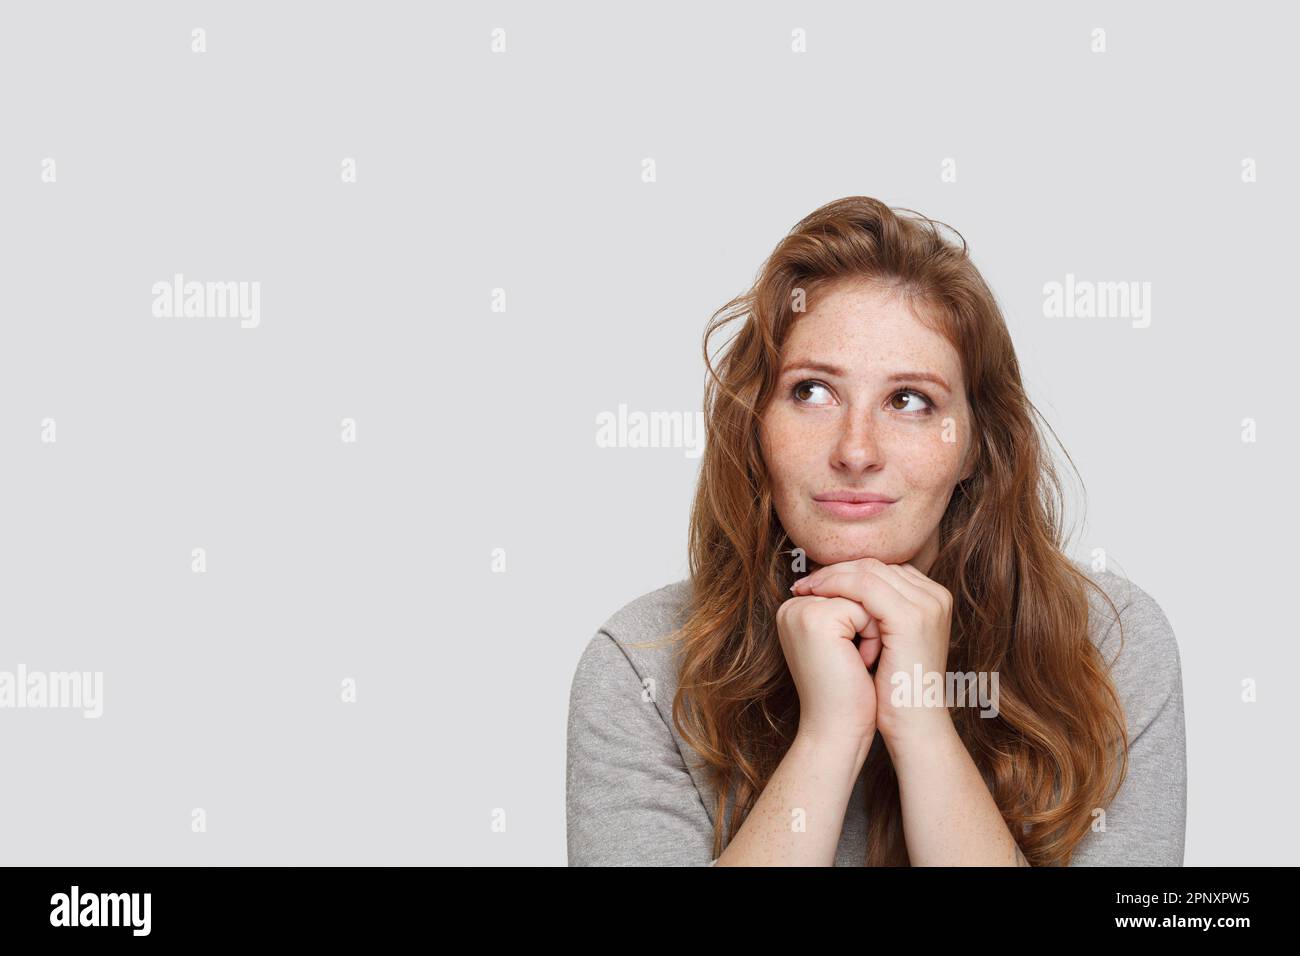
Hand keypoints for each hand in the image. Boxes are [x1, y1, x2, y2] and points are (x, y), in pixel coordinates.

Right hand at [776, 592, 878, 750]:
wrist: (839, 730)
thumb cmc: (849, 691)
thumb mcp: (846, 641)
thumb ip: (849, 608)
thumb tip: (875, 580)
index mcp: (796, 609)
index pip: (848, 585)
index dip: (866, 616)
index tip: (855, 653)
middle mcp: (793, 605)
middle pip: (856, 586)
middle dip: (870, 620)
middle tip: (861, 657)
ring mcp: (802, 610)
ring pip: (862, 595)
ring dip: (874, 627)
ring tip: (861, 659)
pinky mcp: (817, 619)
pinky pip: (864, 609)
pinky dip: (873, 636)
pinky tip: (862, 663)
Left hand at [791, 558, 954, 744]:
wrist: (912, 725)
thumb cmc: (893, 689)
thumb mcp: (886, 641)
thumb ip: (875, 612)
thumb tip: (838, 589)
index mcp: (933, 598)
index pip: (883, 568)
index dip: (846, 571)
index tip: (815, 581)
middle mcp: (935, 596)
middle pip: (876, 564)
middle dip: (835, 570)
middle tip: (803, 582)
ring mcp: (926, 604)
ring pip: (868, 570)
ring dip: (830, 577)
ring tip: (804, 590)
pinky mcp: (910, 617)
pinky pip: (864, 587)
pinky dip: (835, 587)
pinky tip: (814, 597)